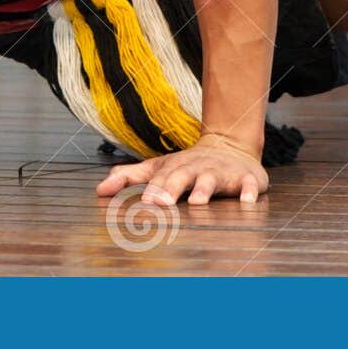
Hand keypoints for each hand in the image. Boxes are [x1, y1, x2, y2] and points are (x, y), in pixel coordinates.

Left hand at [95, 133, 268, 204]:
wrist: (230, 145)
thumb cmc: (187, 165)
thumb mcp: (158, 167)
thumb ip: (128, 177)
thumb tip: (99, 190)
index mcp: (175, 167)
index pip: (161, 178)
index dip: (154, 189)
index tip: (145, 202)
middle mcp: (197, 168)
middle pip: (183, 176)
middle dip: (172, 188)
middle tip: (161, 203)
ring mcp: (221, 172)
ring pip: (213, 180)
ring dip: (205, 189)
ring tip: (198, 202)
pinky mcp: (245, 178)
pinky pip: (249, 185)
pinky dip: (249, 192)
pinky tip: (247, 201)